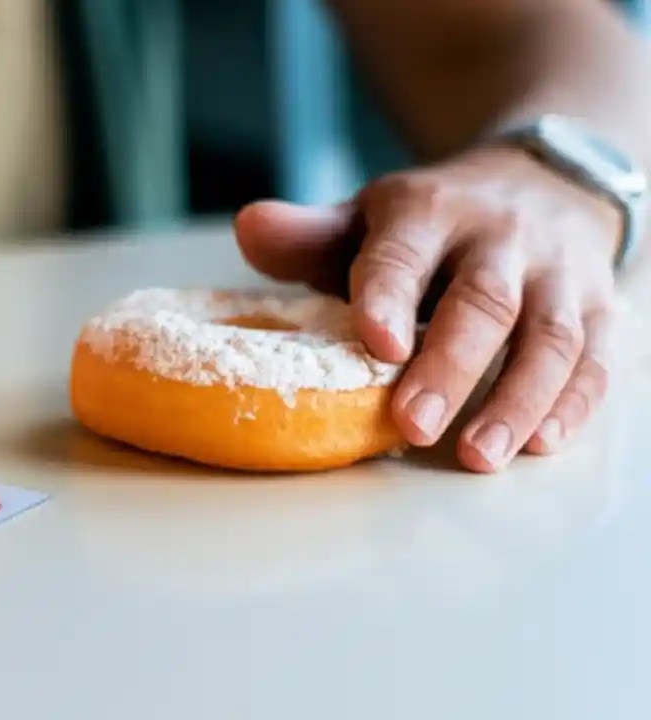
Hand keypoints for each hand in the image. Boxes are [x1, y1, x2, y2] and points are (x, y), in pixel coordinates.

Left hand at [236, 146, 618, 471]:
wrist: (540, 182)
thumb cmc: (429, 226)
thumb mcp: (365, 220)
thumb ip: (308, 237)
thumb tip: (248, 228)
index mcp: (427, 213)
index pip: (404, 253)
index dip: (389, 296)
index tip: (376, 343)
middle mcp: (499, 238)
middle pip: (481, 302)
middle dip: (449, 366)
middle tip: (414, 426)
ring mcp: (555, 273)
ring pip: (549, 336)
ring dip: (517, 399)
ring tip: (477, 456)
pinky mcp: (596, 306)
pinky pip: (594, 357)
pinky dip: (573, 403)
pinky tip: (539, 444)